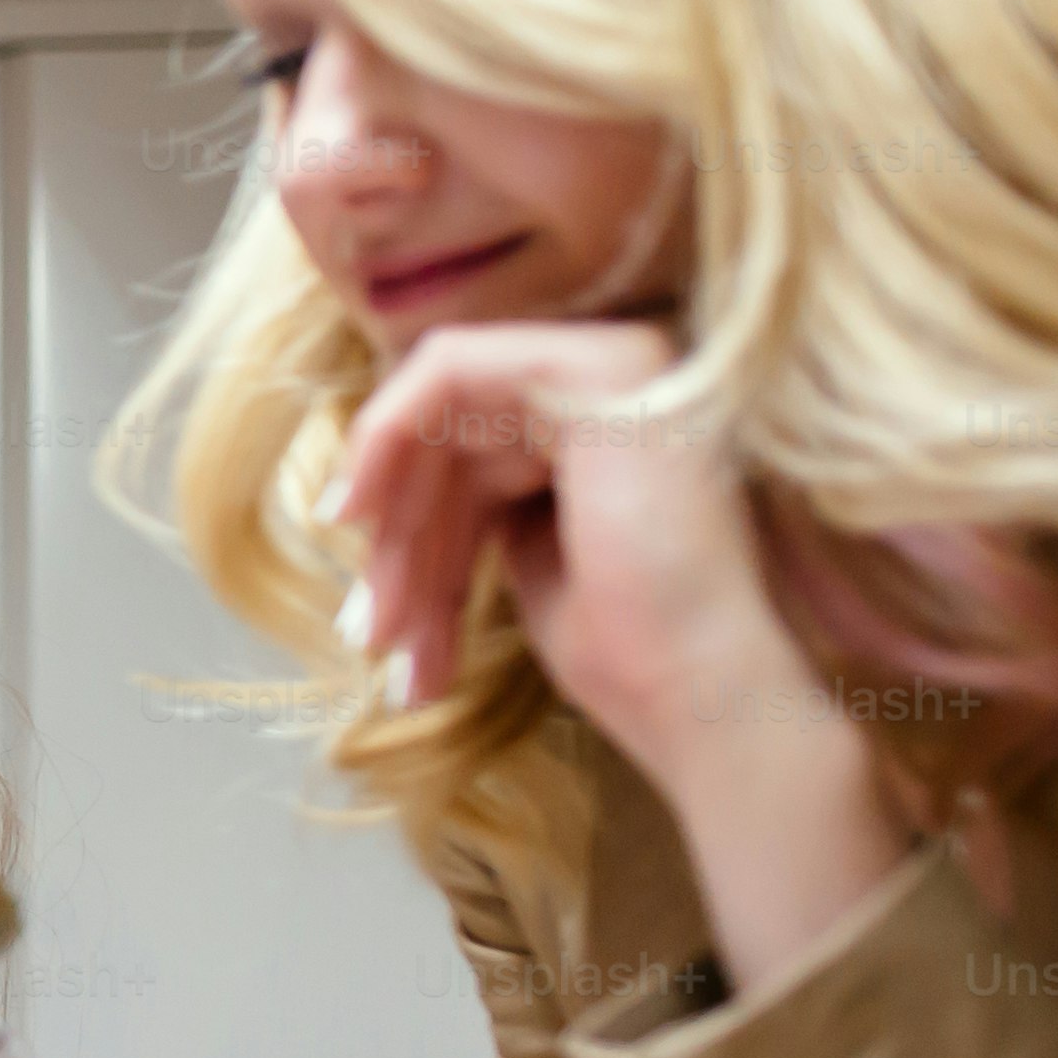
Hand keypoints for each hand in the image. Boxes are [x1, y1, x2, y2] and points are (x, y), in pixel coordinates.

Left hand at [336, 321, 906, 985]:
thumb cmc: (632, 655)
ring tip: (382, 633)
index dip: (412, 530)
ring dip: (396, 530)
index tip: (373, 617)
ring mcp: (622, 365)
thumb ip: (486, 508)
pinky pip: (449, 368)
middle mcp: (630, 383)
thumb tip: (393, 497)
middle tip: (373, 638)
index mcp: (622, 430)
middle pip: (460, 443)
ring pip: (444, 422)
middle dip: (401, 545)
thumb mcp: (536, 564)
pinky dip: (385, 433)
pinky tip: (353, 510)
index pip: (482, 461)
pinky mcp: (598, 365)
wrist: (703, 692)